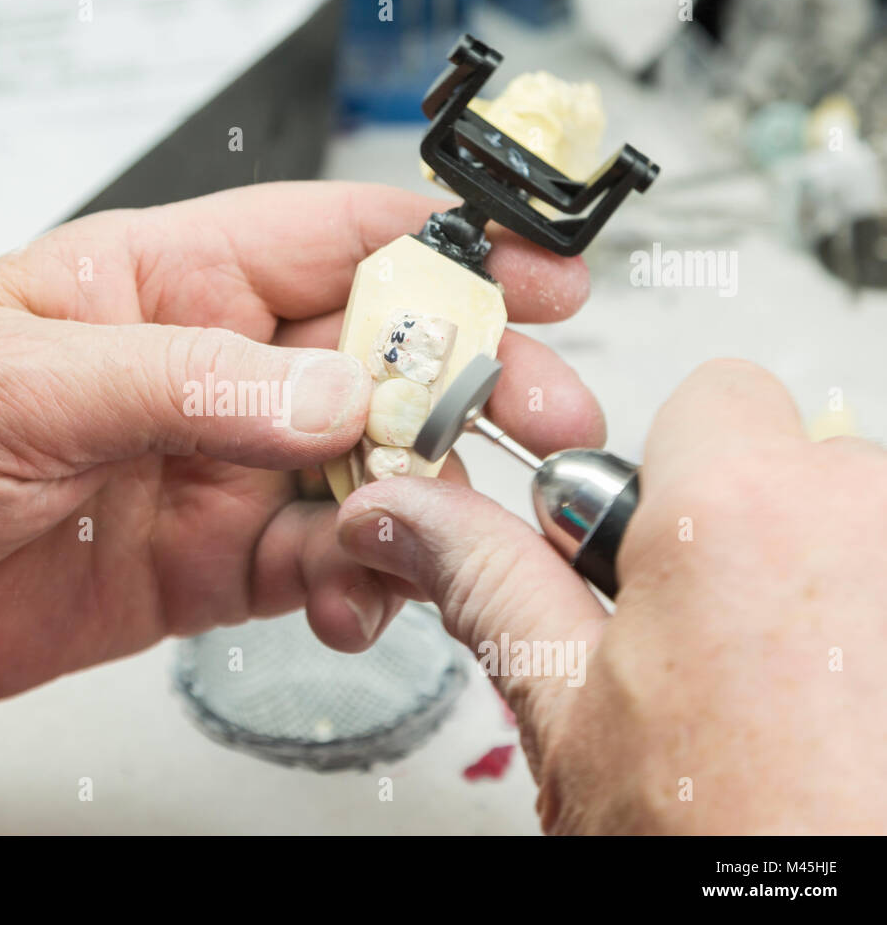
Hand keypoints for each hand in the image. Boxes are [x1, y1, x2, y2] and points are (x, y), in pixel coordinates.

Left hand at [0, 182, 602, 778]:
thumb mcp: (15, 388)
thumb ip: (181, 387)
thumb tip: (328, 394)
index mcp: (158, 284)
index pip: (329, 239)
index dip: (443, 248)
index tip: (536, 275)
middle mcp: (201, 371)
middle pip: (375, 354)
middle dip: (469, 378)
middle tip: (540, 410)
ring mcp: (211, 470)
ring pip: (363, 468)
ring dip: (425, 494)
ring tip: (450, 527)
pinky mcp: (204, 563)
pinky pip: (317, 563)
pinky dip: (361, 580)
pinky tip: (366, 595)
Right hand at [337, 359, 886, 832]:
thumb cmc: (717, 846)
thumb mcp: (566, 712)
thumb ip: (487, 578)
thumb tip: (398, 512)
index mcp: (738, 513)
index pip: (715, 391)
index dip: (667, 476)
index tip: (651, 553)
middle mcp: (868, 517)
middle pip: (796, 461)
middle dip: (747, 531)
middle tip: (711, 647)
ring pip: (861, 527)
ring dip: (825, 583)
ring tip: (790, 699)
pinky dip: (865, 624)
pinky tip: (845, 714)